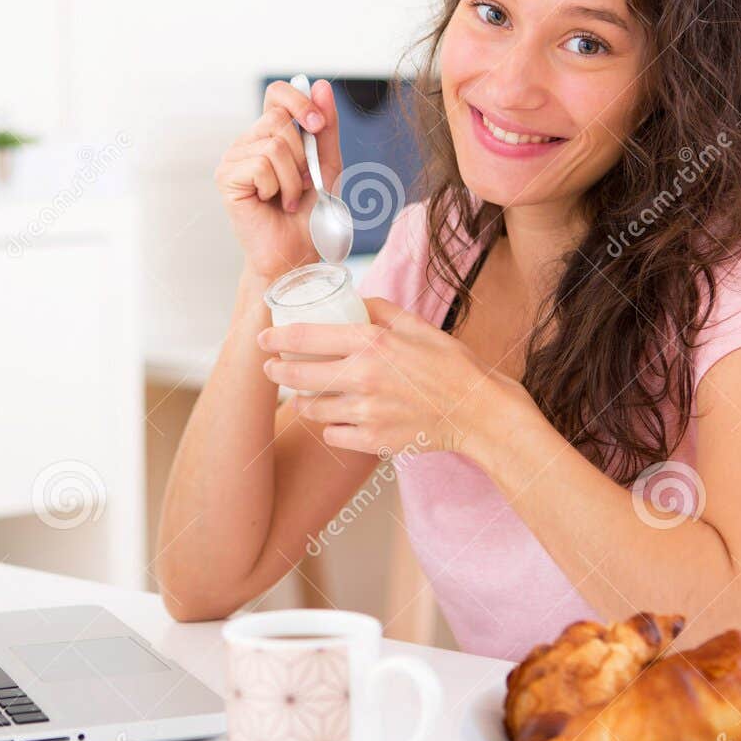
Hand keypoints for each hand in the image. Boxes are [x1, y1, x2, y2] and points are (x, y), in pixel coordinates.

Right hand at [215, 79, 342, 281]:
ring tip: (288, 198)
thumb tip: (319, 86)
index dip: (298, 102)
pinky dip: (277, 187)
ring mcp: (233, 158)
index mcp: (268, 134)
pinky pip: (262, 164)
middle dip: (302, 155)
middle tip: (300, 183)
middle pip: (279, 120)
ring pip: (274, 145)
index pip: (276, 94)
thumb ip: (325, 128)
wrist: (296, 252)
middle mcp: (247, 142)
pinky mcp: (227, 177)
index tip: (317, 125)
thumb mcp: (327, 165)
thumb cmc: (310, 213)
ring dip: (292, 177)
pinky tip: (272, 203)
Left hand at [258, 298, 538, 460]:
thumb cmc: (450, 365)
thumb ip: (379, 310)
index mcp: (372, 343)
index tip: (264, 339)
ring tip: (303, 395)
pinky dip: (331, 427)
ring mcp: (366, 412)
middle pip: (298, 376)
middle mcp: (364, 377)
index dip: (276, 338)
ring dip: (302, 401)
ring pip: (311, 409)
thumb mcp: (416, 325)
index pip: (306, 337)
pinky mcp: (373, 440)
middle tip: (272, 369)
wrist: (477, 412)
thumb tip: (350, 300)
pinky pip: (333, 435)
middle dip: (277, 372)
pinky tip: (337, 419)